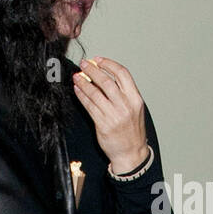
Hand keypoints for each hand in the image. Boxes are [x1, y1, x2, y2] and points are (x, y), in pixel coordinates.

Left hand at [72, 56, 148, 172]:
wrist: (131, 153)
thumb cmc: (132, 130)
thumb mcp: (134, 108)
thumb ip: (123, 93)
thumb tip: (103, 76)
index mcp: (135, 99)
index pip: (123, 74)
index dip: (109, 64)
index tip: (98, 60)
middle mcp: (126, 106)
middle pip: (107, 81)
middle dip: (93, 70)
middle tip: (84, 64)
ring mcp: (114, 116)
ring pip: (95, 93)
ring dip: (84, 82)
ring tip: (77, 76)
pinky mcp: (103, 124)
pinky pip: (89, 106)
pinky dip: (82, 96)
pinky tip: (77, 90)